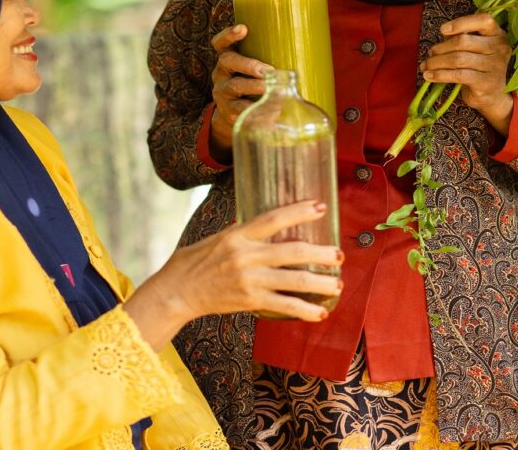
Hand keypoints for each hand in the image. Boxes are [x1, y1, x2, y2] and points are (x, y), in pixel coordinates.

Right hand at [123, 200, 343, 349]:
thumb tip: (268, 224)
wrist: (177, 292)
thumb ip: (243, 233)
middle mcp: (245, 255)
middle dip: (321, 254)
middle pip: (293, 252)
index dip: (300, 211)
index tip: (322, 206)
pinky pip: (284, 306)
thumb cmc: (196, 262)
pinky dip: (305, 310)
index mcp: (238, 234)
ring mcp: (248, 280)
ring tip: (338, 283)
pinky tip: (320, 312)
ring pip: (294, 280)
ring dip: (321, 282)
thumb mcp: (218, 238)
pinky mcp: (250, 301)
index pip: (274, 218)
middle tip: (340, 255)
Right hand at [208, 24, 271, 160]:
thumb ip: (271, 60)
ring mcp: (223, 92)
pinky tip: (272, 111)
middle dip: (249, 65)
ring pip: (235, 86)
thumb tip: (312, 49)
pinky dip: (258, 110)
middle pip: (228, 61)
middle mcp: (221, 73)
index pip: (221, 42)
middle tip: (269, 71)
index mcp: (228, 58)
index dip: (229, 35)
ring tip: (273, 91)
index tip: (243, 28)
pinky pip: (241, 110)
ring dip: (255, 87)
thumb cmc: (252, 84)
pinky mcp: (228, 112)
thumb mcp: (254, 70)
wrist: (233, 115)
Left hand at [421, 13, 514, 134]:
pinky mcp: (487, 82)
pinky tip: (430, 76)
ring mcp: (495, 66)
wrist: (492, 96)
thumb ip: (460, 37)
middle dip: (441, 48)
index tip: (443, 30)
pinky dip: (440, 74)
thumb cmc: (478, 67)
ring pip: (458, 59)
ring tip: (426, 66)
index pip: (483, 20)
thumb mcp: (473, 49)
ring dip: (436, 62)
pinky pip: (458, 75)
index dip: (461, 23)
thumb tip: (443, 34)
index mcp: (497, 34)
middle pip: (463, 41)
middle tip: (430, 54)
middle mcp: (499, 48)